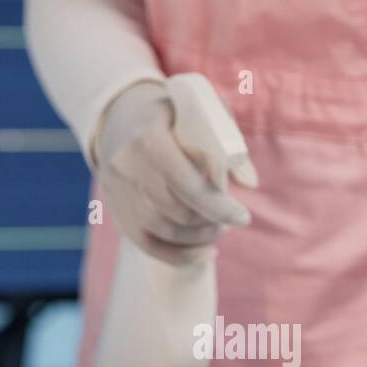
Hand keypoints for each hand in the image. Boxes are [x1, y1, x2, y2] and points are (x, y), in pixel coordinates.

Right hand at [95, 77, 256, 265]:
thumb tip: (251, 183)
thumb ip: (229, 142)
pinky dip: (180, 255)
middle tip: (229, 218)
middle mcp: (126, 167)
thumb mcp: (203, 111)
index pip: (188, 186)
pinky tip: (207, 253)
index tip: (243, 217)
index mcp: (148, 139)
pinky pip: (148, 245)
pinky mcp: (116, 209)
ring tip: (217, 228)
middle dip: (211, 220)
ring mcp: (117, 191)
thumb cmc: (173, 112)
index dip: (219, 207)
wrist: (120, 116)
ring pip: (165, 230)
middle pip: (177, 212)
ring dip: (199, 236)